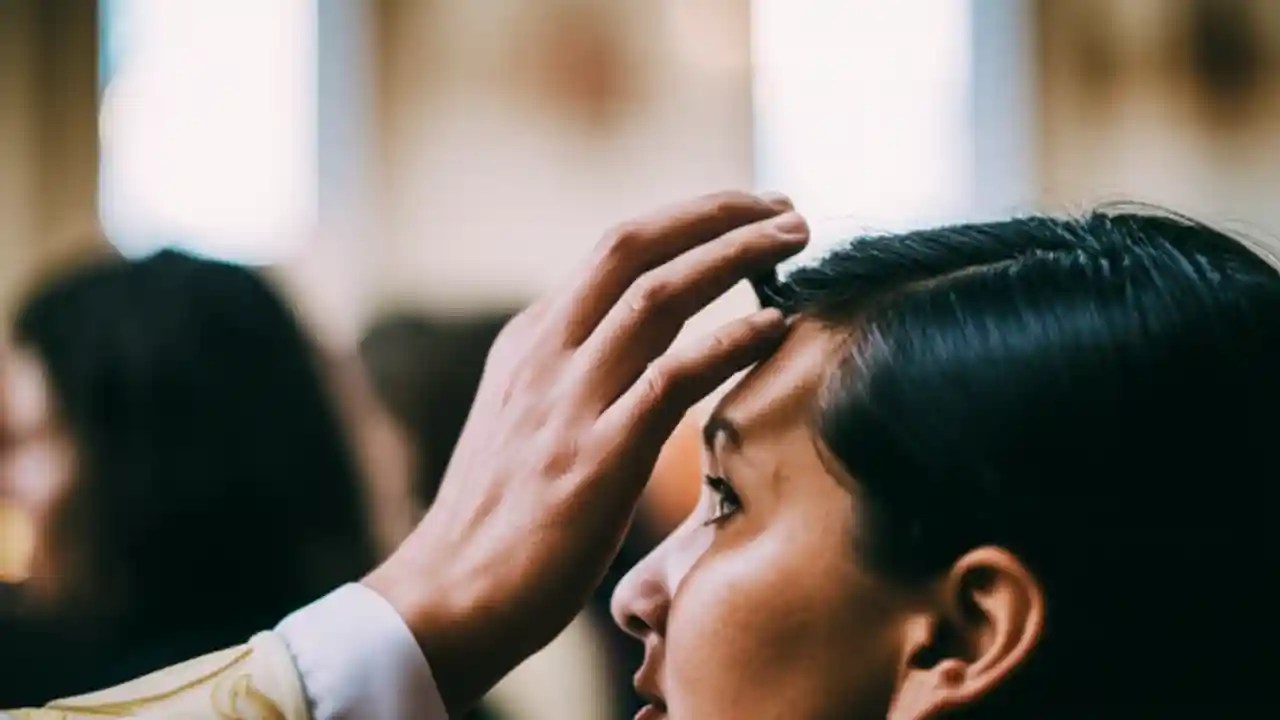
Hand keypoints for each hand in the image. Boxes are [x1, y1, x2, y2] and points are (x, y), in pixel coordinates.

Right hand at [364, 191, 807, 710]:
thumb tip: (632, 356)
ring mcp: (568, 402)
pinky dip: (730, 343)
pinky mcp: (597, 458)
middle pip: (632, 246)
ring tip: (797, 238)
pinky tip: (776, 324)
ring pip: (658, 296)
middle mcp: (546, 354)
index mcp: (530, 342)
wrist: (450, 597)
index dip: (687, 222)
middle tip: (783, 205)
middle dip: (714, 213)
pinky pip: (673, 379)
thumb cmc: (496, 521)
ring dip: (734, 256)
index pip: (613, 252)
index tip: (744, 214)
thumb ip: (570, 379)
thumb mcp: (523, 423)